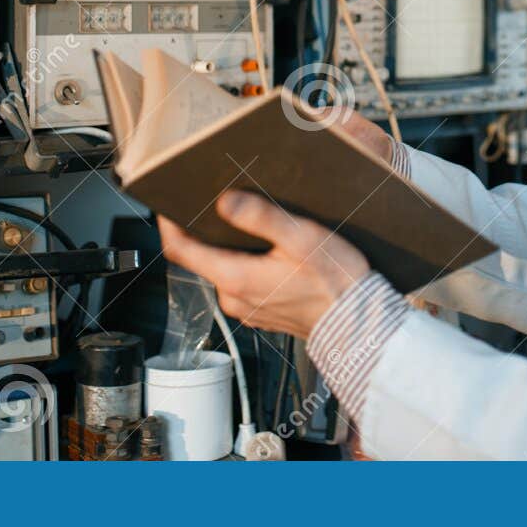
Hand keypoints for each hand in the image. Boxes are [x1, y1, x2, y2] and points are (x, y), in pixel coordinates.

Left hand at [157, 191, 370, 338]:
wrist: (358, 324)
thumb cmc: (335, 282)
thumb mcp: (300, 237)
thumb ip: (260, 217)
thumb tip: (224, 202)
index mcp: (235, 278)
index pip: (180, 251)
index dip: (169, 224)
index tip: (168, 203)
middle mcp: (234, 298)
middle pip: (203, 257)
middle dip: (207, 231)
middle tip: (222, 203)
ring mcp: (247, 309)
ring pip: (225, 270)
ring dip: (233, 248)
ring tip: (258, 227)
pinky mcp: (263, 312)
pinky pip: (244, 283)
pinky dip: (250, 265)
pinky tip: (275, 254)